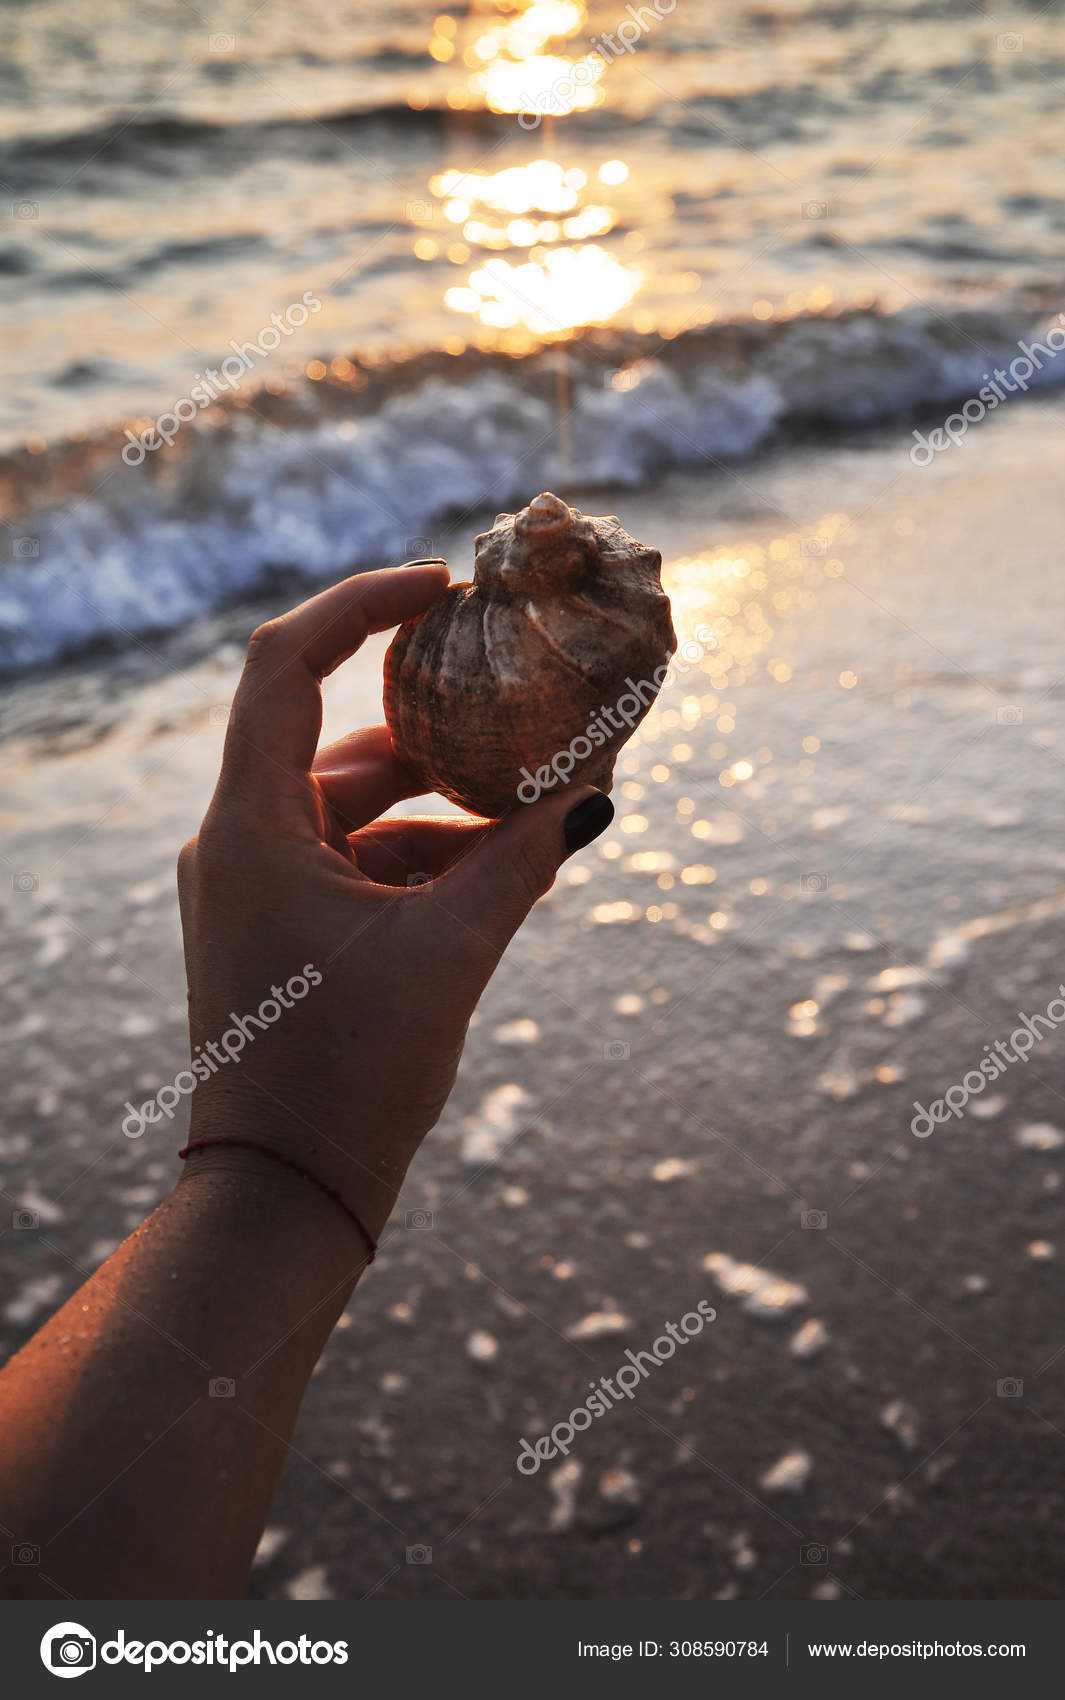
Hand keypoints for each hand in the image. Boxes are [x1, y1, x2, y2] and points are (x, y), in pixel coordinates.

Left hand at [176, 562, 612, 1237]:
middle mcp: (240, 842)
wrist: (286, 1197)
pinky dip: (422, 859)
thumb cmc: (350, 1076)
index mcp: (252, 826)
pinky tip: (499, 875)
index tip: (441, 587)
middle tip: (519, 706)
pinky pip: (356, 863)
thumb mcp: (451, 953)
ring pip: (356, 811)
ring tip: (533, 816)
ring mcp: (256, 887)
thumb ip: (523, 861)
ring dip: (441, 811)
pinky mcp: (279, 928)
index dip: (360, 604)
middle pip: (339, 743)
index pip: (286, 664)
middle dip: (436, 733)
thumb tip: (596, 790)